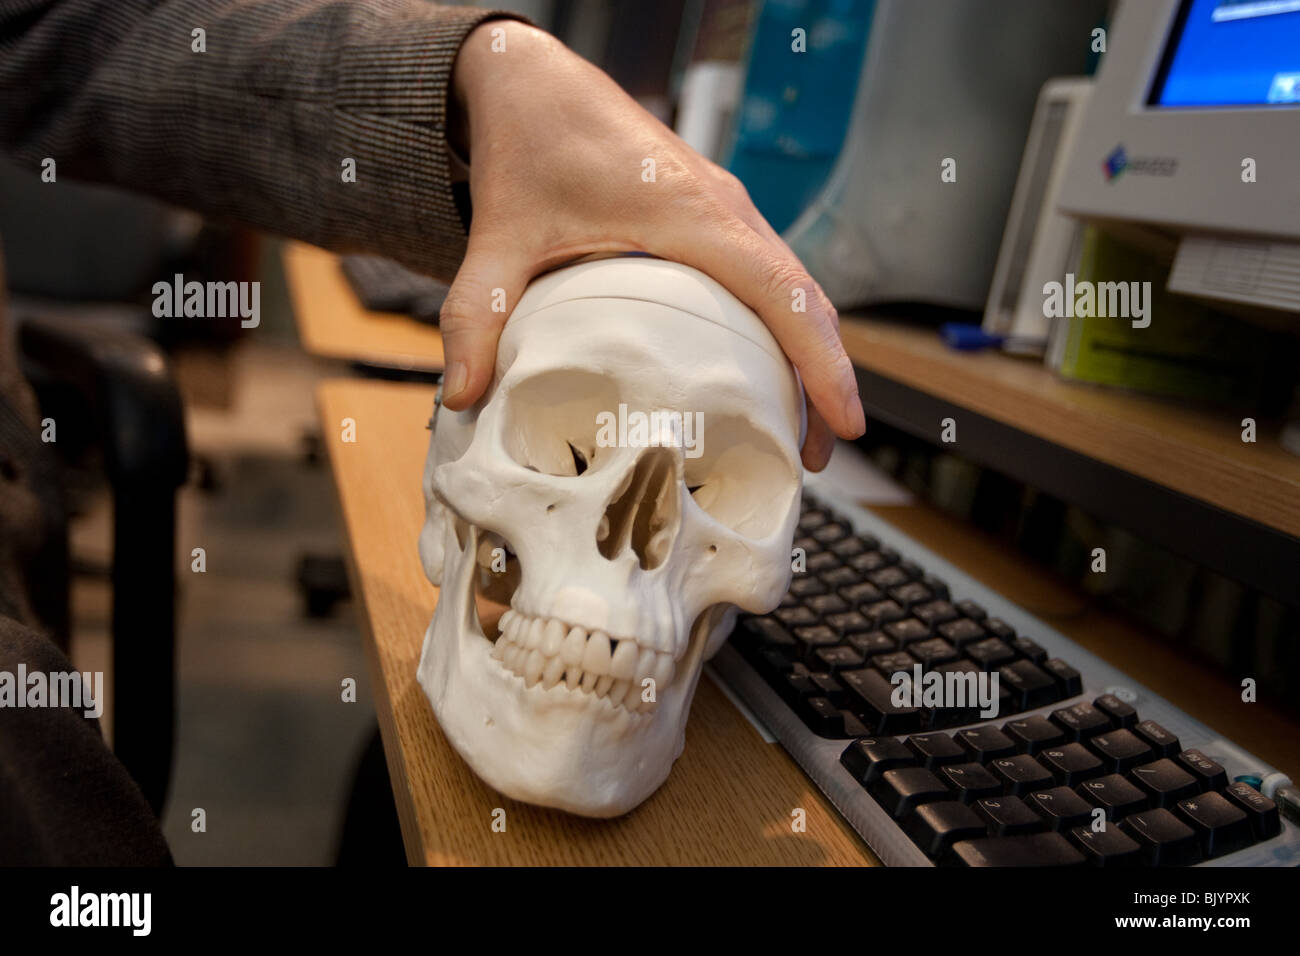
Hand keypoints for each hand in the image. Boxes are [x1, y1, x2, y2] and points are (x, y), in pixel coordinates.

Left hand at [443, 21, 864, 469]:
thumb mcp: (498, 234)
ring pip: (792, 288)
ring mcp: (725, 209)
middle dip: (824, 378)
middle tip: (819, 455)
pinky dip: (779, 326)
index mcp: (690, 213)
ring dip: (807, 353)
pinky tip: (761, 372)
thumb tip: (462, 397)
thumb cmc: (529, 141)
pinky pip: (766, 275)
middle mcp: (724, 209)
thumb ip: (478, 313)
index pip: (781, 294)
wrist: (533, 78)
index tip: (847, 422)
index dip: (823, 362)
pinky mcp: (712, 215)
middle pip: (804, 300)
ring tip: (801, 429)